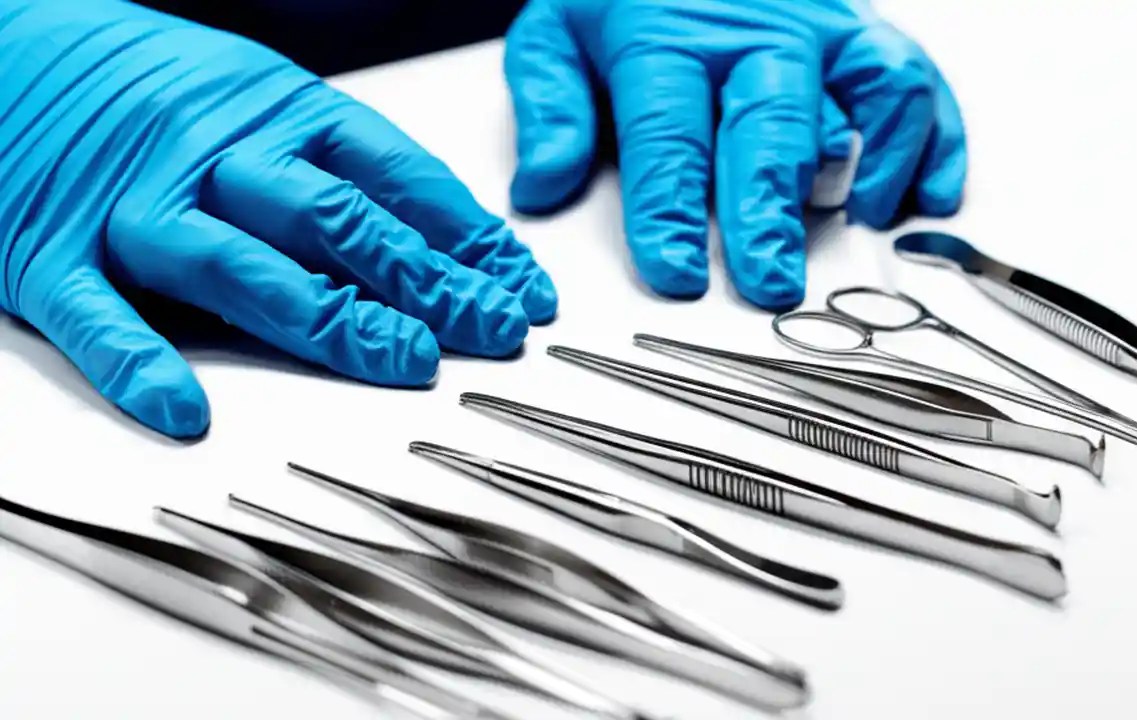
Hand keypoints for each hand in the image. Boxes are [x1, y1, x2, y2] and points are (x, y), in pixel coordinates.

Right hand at [0, 0, 556, 438]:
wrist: (8, 48)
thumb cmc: (152, 87)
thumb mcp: (266, 103)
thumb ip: (346, 170)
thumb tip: (451, 241)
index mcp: (279, 114)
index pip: (396, 180)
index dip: (468, 240)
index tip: (521, 291)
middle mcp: (217, 157)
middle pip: (338, 222)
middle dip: (428, 282)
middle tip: (491, 332)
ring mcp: (136, 208)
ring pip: (241, 265)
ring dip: (328, 319)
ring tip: (402, 362)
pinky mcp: (52, 255)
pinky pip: (97, 314)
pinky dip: (139, 363)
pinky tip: (186, 408)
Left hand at [504, 0, 965, 308]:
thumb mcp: (558, 31)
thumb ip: (549, 107)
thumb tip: (542, 186)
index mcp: (665, 34)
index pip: (668, 132)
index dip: (672, 209)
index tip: (675, 272)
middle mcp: (754, 30)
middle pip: (770, 121)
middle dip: (770, 207)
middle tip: (770, 279)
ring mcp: (820, 29)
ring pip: (865, 92)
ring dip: (872, 165)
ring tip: (861, 226)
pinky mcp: (863, 35)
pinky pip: (916, 78)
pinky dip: (933, 139)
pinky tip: (923, 196)